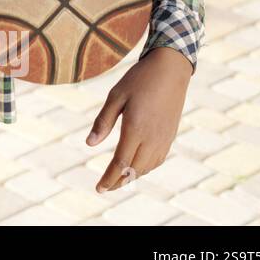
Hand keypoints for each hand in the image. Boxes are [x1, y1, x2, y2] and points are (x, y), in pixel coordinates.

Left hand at [86, 47, 192, 192]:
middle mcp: (152, 138)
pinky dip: (145, 168)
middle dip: (118, 181)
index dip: (109, 178)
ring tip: (118, 179)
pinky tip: (137, 166)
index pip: (121, 163)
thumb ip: (103, 121)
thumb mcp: (116, 96)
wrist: (170, 69)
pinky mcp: (170, 135)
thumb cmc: (138, 80)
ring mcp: (164, 138)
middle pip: (134, 170)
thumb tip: (89, 144)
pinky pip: (158, 160)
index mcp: (136, 128)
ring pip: (147, 167)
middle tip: (105, 187)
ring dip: (132, 176)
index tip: (99, 189)